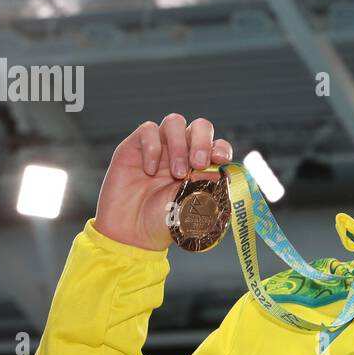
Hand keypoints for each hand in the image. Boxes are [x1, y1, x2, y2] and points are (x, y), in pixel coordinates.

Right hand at [93, 114, 233, 250]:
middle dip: (202, 141)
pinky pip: (148, 130)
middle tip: (198, 164)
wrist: (131, 233)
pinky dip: (152, 147)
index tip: (220, 160)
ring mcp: (160, 148)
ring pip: (174, 122)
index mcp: (201, 167)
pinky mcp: (136, 146)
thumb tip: (222, 171)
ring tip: (177, 173)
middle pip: (199, 126)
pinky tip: (150, 169)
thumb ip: (207, 187)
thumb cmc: (163, 222)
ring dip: (179, 144)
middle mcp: (182, 153)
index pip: (217, 146)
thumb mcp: (192, 206)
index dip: (221, 148)